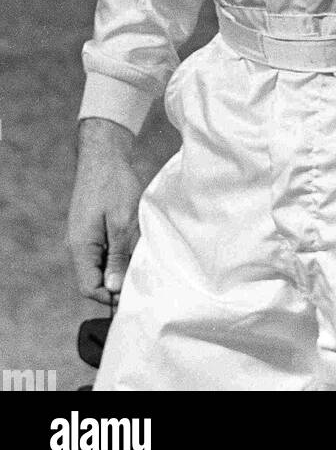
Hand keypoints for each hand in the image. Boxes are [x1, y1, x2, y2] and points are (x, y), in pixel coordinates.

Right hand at [66, 117, 140, 304]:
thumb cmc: (113, 183)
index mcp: (80, 247)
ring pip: (101, 265)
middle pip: (95, 279)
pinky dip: (119, 251)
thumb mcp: (122, 221)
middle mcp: (78, 246)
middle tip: (143, 274)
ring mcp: (84, 237)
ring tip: (141, 257)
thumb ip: (118, 255)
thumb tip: (114, 289)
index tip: (134, 291)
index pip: (89, 288)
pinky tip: (135, 243)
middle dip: (117, 281)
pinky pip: (104, 251)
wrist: (104, 153)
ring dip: (120, 265)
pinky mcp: (92, 229)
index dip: (110, 296)